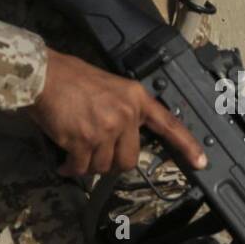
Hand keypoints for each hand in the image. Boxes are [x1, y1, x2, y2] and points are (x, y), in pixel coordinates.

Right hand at [27, 48, 207, 176]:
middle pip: (129, 160)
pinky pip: (80, 168)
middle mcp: (125, 115)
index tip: (201, 162)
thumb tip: (119, 139)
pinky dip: (70, 168)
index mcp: (135, 97)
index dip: (186, 145)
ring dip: (87, 164)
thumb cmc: (69, 77)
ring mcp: (106, 129)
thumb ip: (121, 110)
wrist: (43, 75)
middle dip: (111, 162)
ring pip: (102, 166)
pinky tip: (63, 162)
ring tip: (73, 149)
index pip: (168, 124)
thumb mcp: (108, 86)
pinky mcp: (84, 141)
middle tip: (94, 153)